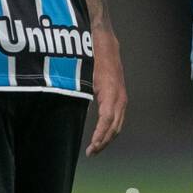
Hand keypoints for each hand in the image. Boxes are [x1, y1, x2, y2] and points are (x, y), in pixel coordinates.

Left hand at [87, 31, 126, 155]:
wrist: (105, 40)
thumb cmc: (92, 55)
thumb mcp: (84, 74)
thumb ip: (80, 92)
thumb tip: (70, 110)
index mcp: (111, 92)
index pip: (107, 120)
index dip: (100, 136)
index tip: (92, 147)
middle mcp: (120, 96)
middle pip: (115, 126)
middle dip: (103, 141)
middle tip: (91, 152)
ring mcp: (121, 96)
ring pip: (118, 123)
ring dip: (108, 137)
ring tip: (96, 148)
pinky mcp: (120, 95)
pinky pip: (118, 117)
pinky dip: (110, 128)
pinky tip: (101, 134)